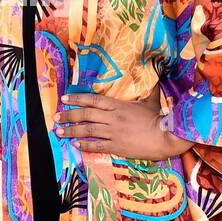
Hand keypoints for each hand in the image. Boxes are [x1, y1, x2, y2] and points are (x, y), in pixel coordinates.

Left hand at [54, 90, 192, 160]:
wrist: (166, 137)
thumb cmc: (158, 118)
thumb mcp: (151, 100)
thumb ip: (149, 89)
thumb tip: (156, 73)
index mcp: (118, 105)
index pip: (92, 100)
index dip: (77, 98)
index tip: (64, 98)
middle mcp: (112, 118)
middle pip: (85, 115)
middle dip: (68, 115)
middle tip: (55, 116)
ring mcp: (113, 132)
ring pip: (87, 130)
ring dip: (71, 130)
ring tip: (59, 131)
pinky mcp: (116, 146)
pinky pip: (96, 145)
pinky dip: (85, 144)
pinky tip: (75, 144)